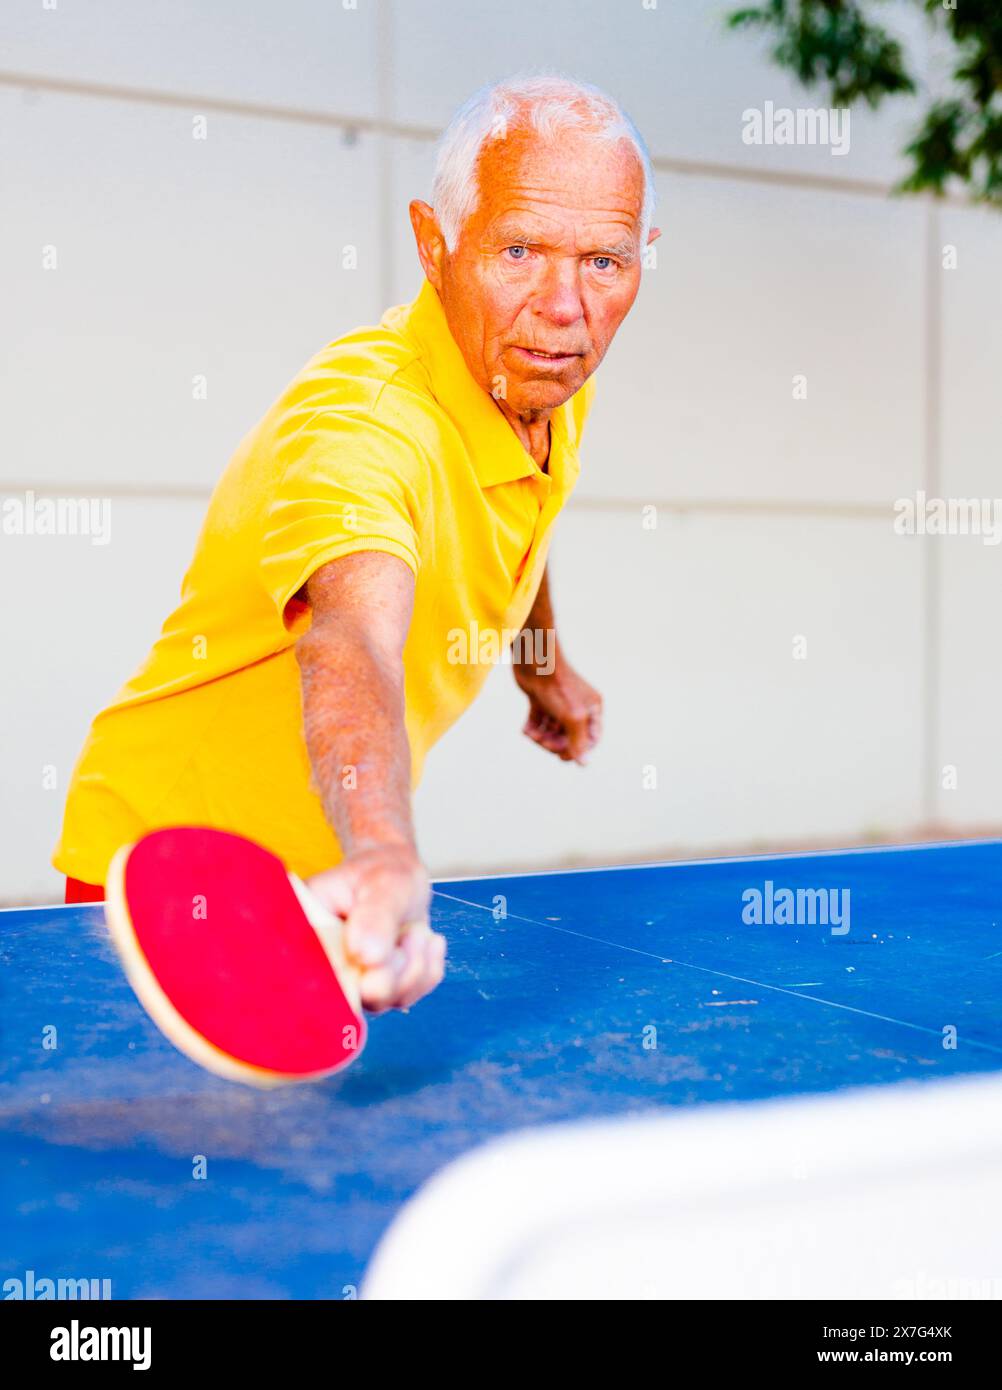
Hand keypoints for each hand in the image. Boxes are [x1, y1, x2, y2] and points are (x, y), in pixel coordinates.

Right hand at [306, 845, 444, 1013]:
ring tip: (417, 931)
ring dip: (413, 966)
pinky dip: (426, 970)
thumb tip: (365, 955)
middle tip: (412, 934)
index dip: (344, 977)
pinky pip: (407, 997)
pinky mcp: (375, 989)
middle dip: (390, 972)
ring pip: (382, 1000)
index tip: (374, 956)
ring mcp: (349, 980)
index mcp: (305, 930)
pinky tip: (427, 942)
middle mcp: (322, 962)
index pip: (309, 974)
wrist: (398, 876)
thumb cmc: (383, 872)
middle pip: (349, 998)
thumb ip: (375, 915)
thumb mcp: (383, 882)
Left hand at [515, 658, 602, 763]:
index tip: (563, 755)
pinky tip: (526, 729)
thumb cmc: (558, 688)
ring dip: (542, 738)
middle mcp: (578, 707)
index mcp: (592, 710)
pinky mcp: (541, 700)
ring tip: (533, 735)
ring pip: (552, 732)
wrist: (535, 661)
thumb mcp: (572, 719)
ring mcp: (559, 704)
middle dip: (555, 744)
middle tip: (544, 743)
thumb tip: (583, 764)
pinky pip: (538, 723)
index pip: (590, 740)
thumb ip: (578, 742)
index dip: (577, 751)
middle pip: (569, 738)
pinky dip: (532, 728)